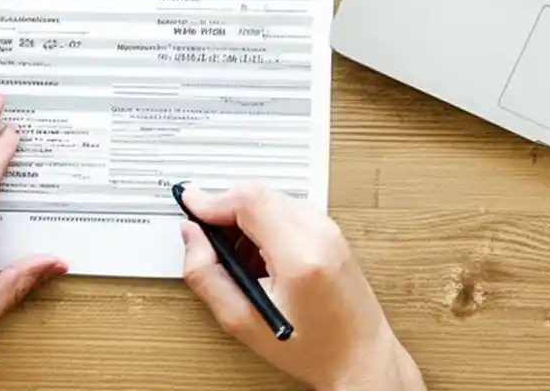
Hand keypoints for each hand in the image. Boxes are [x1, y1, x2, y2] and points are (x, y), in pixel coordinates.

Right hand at [180, 184, 424, 390]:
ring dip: (244, 217)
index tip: (189, 205)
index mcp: (300, 255)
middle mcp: (319, 234)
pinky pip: (287, 209)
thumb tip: (192, 238)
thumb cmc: (312, 349)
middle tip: (205, 236)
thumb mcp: (244, 322)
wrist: (359, 357)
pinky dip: (263, 222)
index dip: (211, 199)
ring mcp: (330, 230)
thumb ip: (208, 276)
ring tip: (235, 257)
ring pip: (272, 198)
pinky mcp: (331, 232)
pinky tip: (257, 255)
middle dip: (224, 207)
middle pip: (259, 193)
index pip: (249, 201)